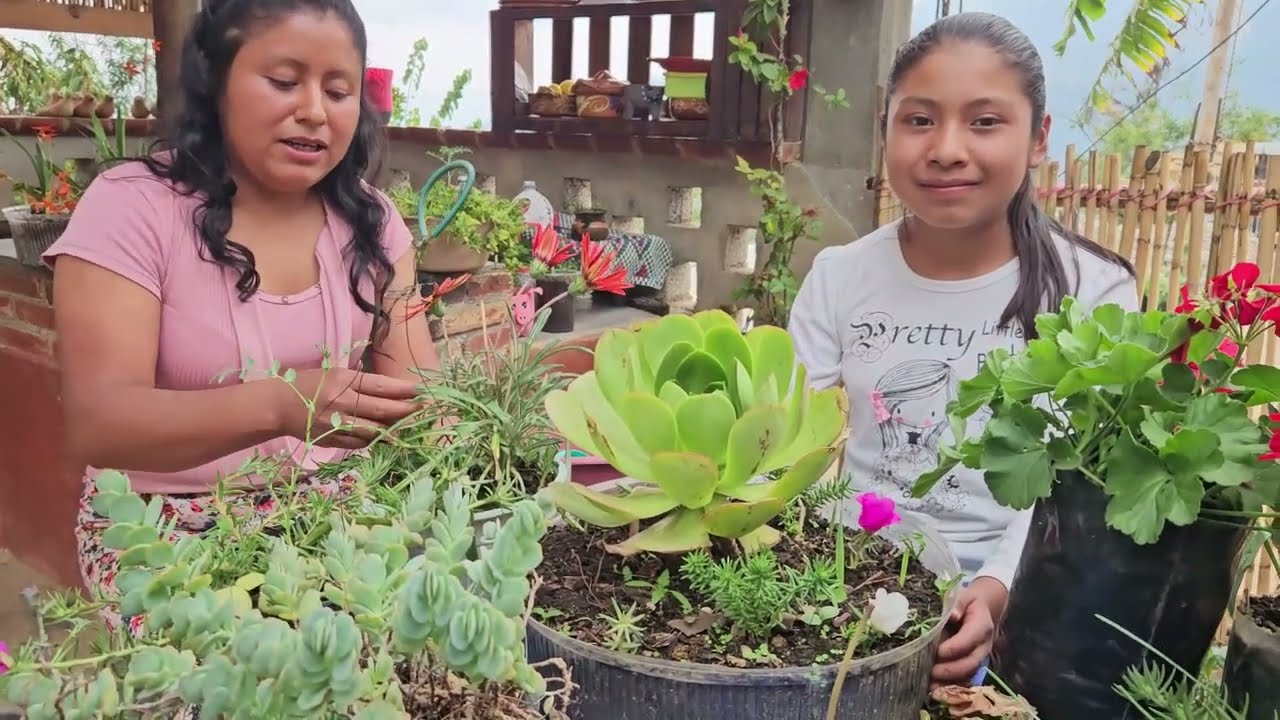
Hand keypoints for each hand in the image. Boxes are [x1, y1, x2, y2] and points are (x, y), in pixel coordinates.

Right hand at [277, 368, 420, 448]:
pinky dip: (375, 438)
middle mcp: (340, 402)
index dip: (402, 390)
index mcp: (341, 380)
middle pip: (381, 408)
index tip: (419, 391)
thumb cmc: (309, 385)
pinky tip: (386, 435)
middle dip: (405, 409)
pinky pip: (360, 442)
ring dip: (393, 427)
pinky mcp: (332, 440)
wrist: (277, 406)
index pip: (380, 386)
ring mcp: (336, 423)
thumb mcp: (333, 374)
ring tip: (408, 424)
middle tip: (421, 408)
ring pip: (373, 429)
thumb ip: (360, 383)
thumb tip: (392, 391)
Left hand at [931, 580, 1001, 686]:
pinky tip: (934, 690)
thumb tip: (952, 614)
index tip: (937, 651)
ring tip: (930, 686)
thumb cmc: (968, 603)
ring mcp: (979, 658)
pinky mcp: (972, 666)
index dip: (955, 647)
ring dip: (949, 683)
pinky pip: (964, 680)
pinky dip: (950, 687)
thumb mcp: (963, 596)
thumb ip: (957, 604)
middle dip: (950, 670)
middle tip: (930, 672)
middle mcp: (983, 646)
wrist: (981, 610)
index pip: (971, 639)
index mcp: (982, 626)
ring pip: (968, 675)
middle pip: (971, 662)